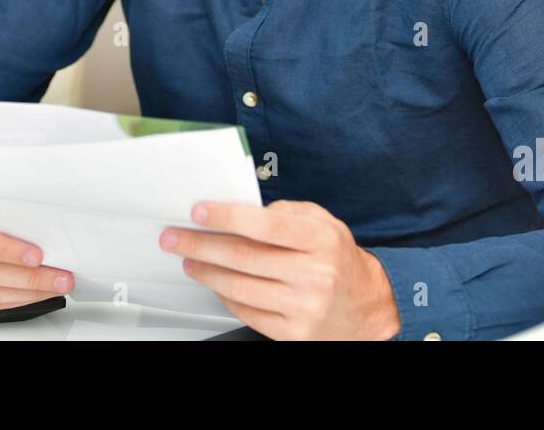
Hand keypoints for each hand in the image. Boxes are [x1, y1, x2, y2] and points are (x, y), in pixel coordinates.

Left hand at [159, 199, 400, 339]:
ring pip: (240, 287)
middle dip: (202, 245)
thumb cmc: (338, 259)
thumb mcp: (324, 223)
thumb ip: (287, 212)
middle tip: (175, 238)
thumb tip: (242, 209)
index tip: (199, 211)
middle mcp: (315, 275)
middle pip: (245, 258)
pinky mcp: (294, 334)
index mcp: (321, 240)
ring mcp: (304, 308)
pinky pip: (247, 312)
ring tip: (189, 260)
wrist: (367, 307)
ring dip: (206, 272)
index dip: (228, 217)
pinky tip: (214, 283)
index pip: (267, 225)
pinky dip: (224, 296)